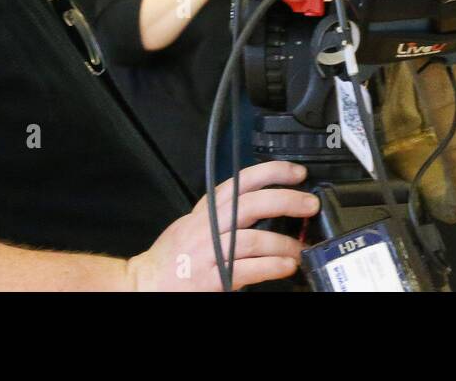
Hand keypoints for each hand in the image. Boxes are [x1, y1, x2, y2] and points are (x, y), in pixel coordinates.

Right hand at [125, 160, 318, 290]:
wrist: (146, 283)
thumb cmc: (173, 257)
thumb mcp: (195, 224)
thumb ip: (225, 213)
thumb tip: (267, 206)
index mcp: (206, 210)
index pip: (240, 181)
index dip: (271, 172)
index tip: (297, 172)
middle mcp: (207, 227)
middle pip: (251, 203)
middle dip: (286, 200)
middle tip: (310, 204)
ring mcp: (209, 253)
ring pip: (253, 238)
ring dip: (283, 242)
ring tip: (300, 248)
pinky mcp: (211, 278)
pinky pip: (247, 269)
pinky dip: (270, 265)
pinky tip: (286, 265)